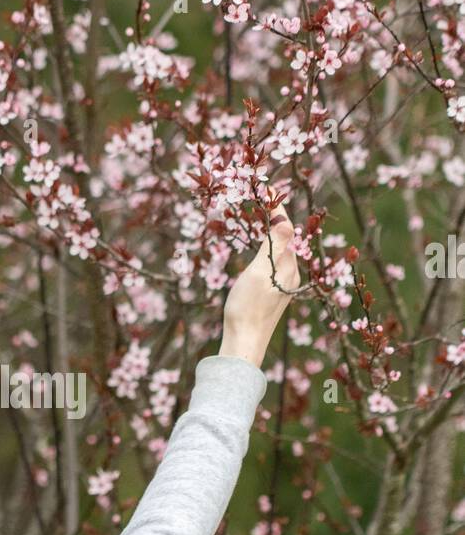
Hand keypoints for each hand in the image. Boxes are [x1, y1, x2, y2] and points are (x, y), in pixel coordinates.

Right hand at [219, 210, 299, 368]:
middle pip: (284, 241)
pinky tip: (259, 252)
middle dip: (275, 221)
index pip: (285, 231)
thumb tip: (287, 220)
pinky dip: (266, 252)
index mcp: (289, 268)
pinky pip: (273, 266)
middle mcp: (290, 275)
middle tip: (263, 201)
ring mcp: (282, 286)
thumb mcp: (260, 273)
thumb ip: (273, 247)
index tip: (269, 191)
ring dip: (271, 236)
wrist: (244, 343)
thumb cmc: (248, 308)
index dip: (277, 210)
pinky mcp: (273, 295)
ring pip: (279, 253)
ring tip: (261, 220)